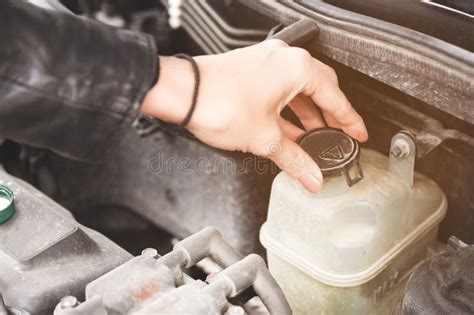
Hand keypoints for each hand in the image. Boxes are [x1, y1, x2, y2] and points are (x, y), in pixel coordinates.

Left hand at [141, 40, 367, 191]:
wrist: (181, 93)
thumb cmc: (218, 103)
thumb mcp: (265, 138)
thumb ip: (294, 160)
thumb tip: (312, 176)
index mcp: (297, 68)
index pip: (335, 97)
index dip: (349, 120)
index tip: (358, 133)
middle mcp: (283, 59)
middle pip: (320, 89)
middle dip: (330, 116)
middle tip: (339, 135)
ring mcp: (266, 62)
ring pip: (298, 89)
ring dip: (307, 113)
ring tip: (314, 136)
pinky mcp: (251, 69)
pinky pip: (279, 88)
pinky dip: (288, 108)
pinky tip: (289, 127)